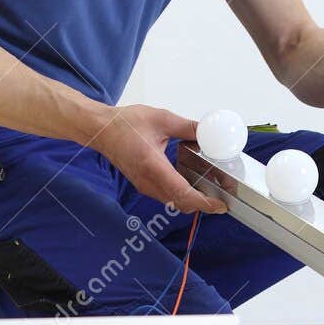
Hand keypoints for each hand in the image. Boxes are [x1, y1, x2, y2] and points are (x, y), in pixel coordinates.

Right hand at [88, 106, 226, 214]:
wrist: (100, 130)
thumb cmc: (124, 124)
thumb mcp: (161, 119)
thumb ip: (187, 127)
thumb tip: (208, 132)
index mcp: (153, 166)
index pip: (183, 193)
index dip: (204, 203)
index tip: (220, 205)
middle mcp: (148, 182)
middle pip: (181, 203)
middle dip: (203, 204)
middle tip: (222, 197)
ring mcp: (145, 186)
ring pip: (174, 202)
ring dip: (193, 200)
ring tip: (211, 190)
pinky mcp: (144, 185)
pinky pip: (167, 196)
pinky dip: (182, 195)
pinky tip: (193, 183)